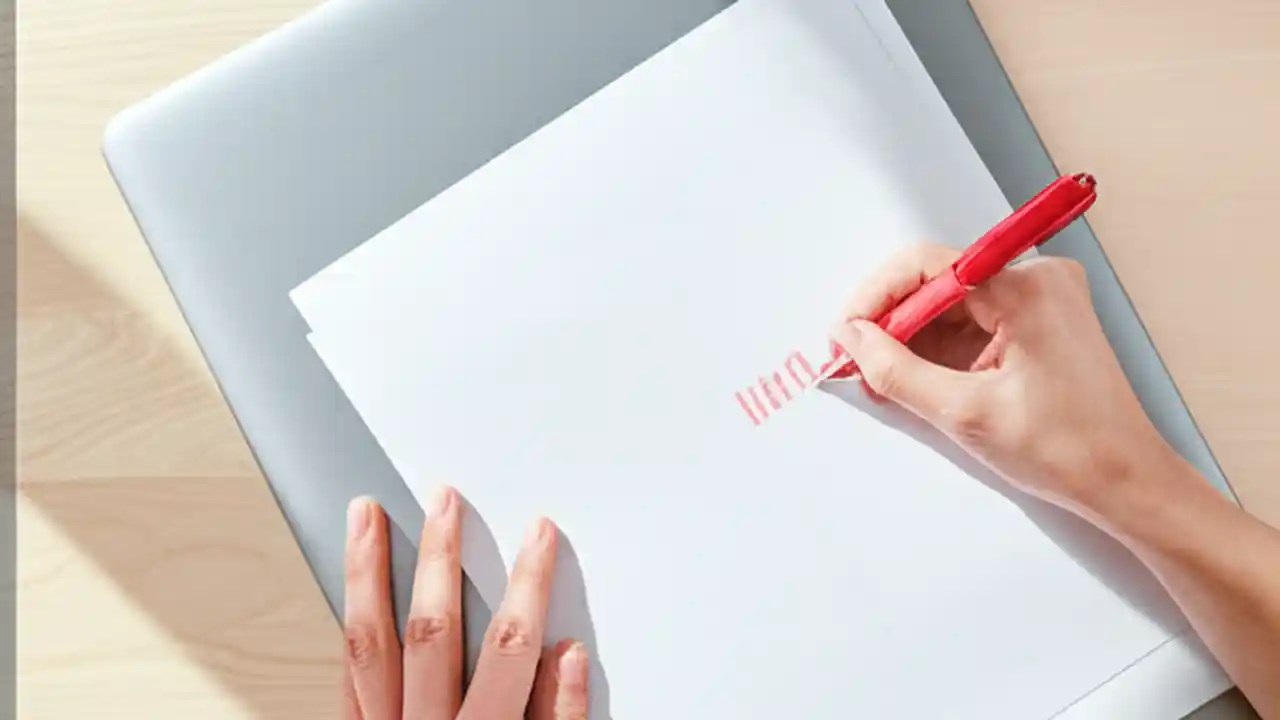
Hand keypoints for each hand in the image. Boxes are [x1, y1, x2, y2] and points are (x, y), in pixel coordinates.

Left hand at [342, 489, 587, 719]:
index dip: (528, 584)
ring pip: (370, 642)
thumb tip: (570, 655)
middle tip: (443, 502)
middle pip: (431, 630)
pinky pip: (348, 677)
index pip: (510, 647)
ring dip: (369, 572)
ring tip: (367, 517)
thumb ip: (560, 718)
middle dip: (439, 556)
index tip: (539, 536)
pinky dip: (350, 628)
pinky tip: (351, 588)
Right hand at [831, 243, 1179, 520]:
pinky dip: (943, 349)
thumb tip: (850, 340)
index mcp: (1025, 288)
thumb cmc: (1067, 449)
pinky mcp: (1041, 319)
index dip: (875, 299)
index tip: (846, 334)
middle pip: (936, 282)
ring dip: (914, 339)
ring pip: (952, 305)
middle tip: (855, 362)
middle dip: (891, 324)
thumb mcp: (963, 413)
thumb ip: (895, 370)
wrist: (1125, 479)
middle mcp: (1037, 278)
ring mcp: (1042, 297)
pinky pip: (974, 320)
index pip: (926, 266)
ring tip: (885, 380)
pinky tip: (921, 379)